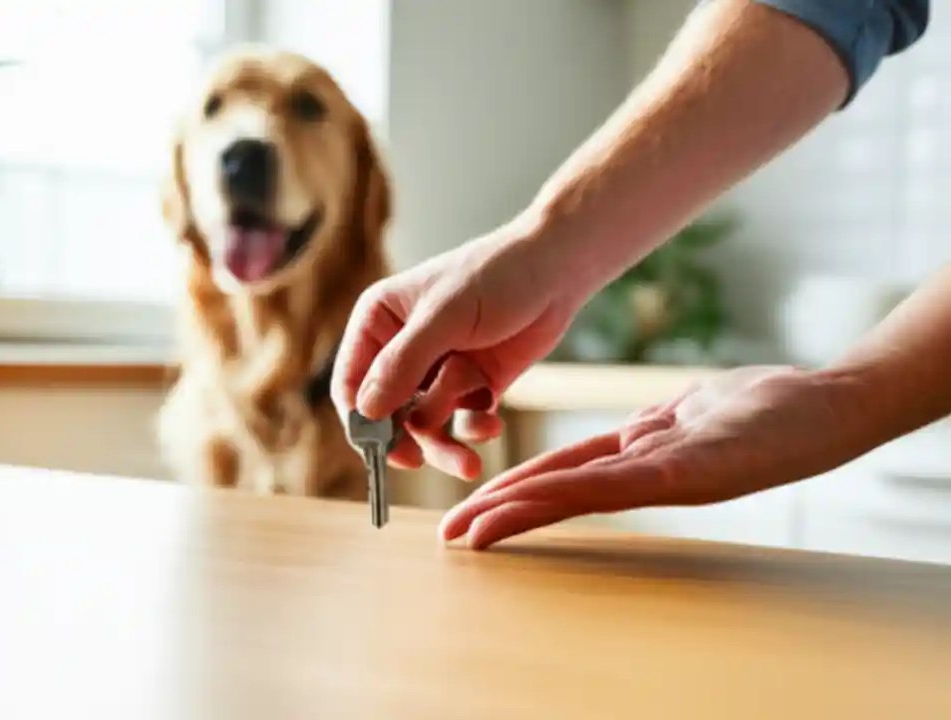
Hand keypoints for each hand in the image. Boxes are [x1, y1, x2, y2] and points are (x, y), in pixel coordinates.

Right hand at [332, 218, 590, 478]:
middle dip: (407, 438)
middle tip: (421, 460)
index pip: (351, 382)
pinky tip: (492, 425)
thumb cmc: (497, 275)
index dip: (360, 419)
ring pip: (425, 424)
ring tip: (468, 462)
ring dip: (444, 444)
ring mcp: (437, 370)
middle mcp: (402, 349)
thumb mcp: (446, 317)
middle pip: (387, 413)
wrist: (558, 270)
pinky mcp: (472, 385)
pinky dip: (475, 429)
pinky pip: (462, 423)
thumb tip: (365, 412)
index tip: (379, 448)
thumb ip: (403, 363)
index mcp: (379, 322)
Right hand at [441, 365, 869, 548]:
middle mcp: (646, 472)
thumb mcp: (695, 410)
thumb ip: (655, 428)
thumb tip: (627, 439)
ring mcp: (666, 475)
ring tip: (473, 528)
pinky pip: (615, 483)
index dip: (516, 491)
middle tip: (451, 536)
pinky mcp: (690, 470)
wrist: (833, 406)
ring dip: (520, 511)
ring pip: (577, 493)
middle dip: (501, 512)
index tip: (472, 507)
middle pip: (560, 491)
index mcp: (642, 454)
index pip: (565, 475)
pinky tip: (527, 500)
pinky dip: (565, 493)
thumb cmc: (770, 406)